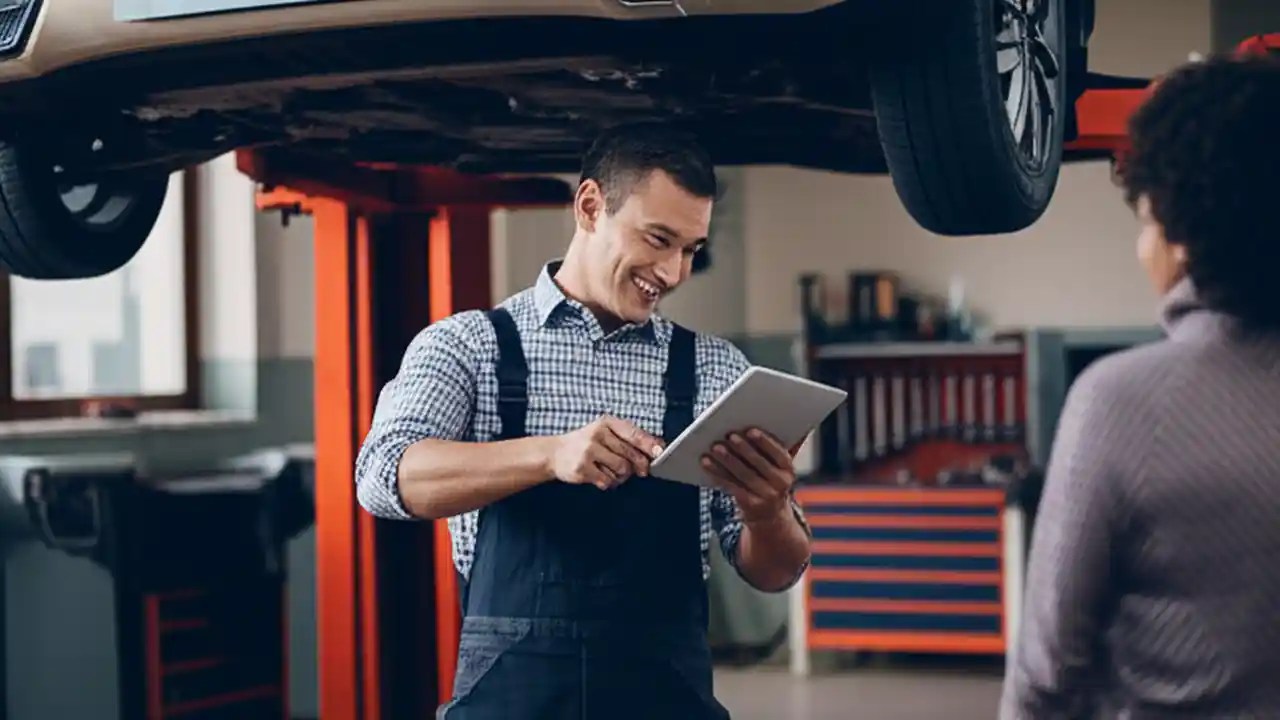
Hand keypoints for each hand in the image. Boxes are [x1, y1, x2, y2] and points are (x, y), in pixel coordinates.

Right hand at [549, 415, 663, 490]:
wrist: (554, 453)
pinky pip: (607, 481)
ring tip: (612, 471)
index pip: (633, 433)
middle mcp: (597, 434)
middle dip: (639, 465)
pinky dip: (608, 482)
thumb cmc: (587, 444)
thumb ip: (629, 439)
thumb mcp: (605, 433)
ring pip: (621, 470)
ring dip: (621, 476)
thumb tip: (657, 448)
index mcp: (606, 422)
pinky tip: (600, 476)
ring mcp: (588, 451)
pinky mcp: (581, 468)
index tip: (660, 453)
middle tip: (641, 471)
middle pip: (630, 454)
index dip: (649, 444)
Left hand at [701, 428, 796, 522]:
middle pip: (758, 463)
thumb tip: (782, 417)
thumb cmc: (770, 479)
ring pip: (742, 474)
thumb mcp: (779, 465)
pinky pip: (731, 486)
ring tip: (715, 446)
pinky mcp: (749, 504)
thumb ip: (780, 445)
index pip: (779, 453)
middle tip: (729, 435)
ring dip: (727, 459)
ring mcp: (765, 496)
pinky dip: (717, 473)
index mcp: (789, 469)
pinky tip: (706, 462)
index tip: (751, 430)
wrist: (770, 515)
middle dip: (743, 448)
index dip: (765, 442)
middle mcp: (781, 484)